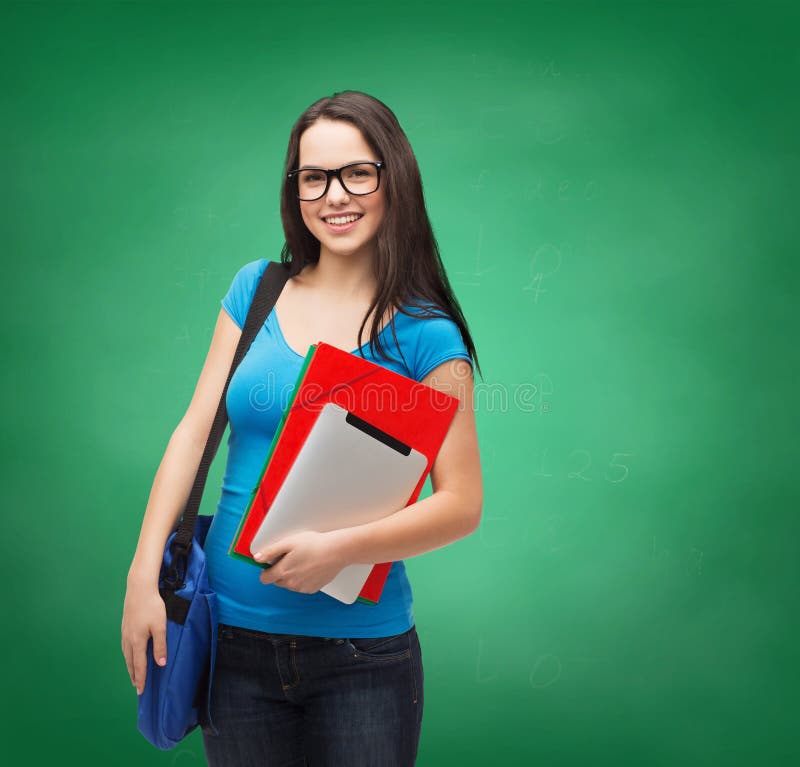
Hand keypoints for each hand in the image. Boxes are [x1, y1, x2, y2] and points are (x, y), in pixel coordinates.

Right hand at [121, 581, 166, 695]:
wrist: (139, 588)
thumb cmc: (152, 606)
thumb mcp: (160, 626)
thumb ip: (160, 646)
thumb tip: (160, 664)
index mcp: (137, 641)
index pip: (139, 665)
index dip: (141, 678)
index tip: (141, 691)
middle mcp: (128, 639)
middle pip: (131, 662)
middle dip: (134, 675)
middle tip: (137, 687)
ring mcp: (125, 632)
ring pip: (126, 654)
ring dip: (130, 666)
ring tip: (133, 674)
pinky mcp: (125, 625)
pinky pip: (125, 646)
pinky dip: (128, 655)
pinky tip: (130, 653)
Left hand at [255, 529, 348, 593]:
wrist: (336, 551)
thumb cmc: (314, 544)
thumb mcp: (289, 542)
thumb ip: (270, 551)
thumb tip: (257, 558)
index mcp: (283, 572)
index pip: (265, 578)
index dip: (267, 569)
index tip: (273, 562)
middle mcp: (291, 584)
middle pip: (277, 581)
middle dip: (280, 571)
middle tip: (291, 558)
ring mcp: (302, 588)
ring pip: (289, 584)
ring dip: (292, 575)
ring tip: (303, 561)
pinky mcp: (313, 589)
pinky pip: (301, 586)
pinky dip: (303, 579)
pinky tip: (310, 567)